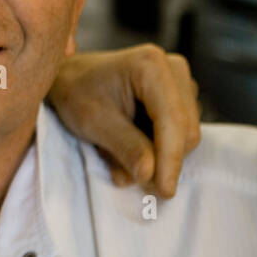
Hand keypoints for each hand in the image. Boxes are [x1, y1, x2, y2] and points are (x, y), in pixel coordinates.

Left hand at [49, 45, 200, 197]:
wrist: (70, 79)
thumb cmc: (76, 94)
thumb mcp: (94, 123)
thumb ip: (125, 148)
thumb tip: (150, 175)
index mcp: (151, 65)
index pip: (172, 120)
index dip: (170, 159)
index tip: (164, 191)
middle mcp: (174, 70)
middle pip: (186, 131)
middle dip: (160, 160)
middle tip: (123, 174)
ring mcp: (180, 83)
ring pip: (184, 136)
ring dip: (154, 155)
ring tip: (115, 150)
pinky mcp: (180, 98)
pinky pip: (177, 135)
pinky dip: (154, 148)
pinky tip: (128, 143)